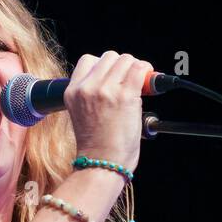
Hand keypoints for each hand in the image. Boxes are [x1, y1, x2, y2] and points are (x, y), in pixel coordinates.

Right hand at [65, 51, 155, 173]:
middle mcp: (87, 88)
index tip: (115, 77)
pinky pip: (139, 70)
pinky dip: (147, 72)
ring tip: (140, 83)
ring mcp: (106, 90)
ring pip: (125, 59)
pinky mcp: (125, 96)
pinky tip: (149, 83)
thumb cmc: (97, 147)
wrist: (102, 165)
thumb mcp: (83, 115)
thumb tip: (119, 79)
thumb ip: (94, 94)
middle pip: (109, 57)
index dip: (105, 66)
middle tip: (131, 81)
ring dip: (136, 68)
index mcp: (72, 92)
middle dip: (122, 66)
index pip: (89, 60)